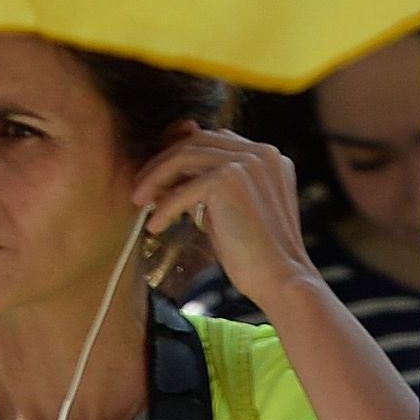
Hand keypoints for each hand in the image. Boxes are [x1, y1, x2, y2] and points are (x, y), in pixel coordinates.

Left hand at [129, 127, 311, 309]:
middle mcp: (262, 152)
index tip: (157, 173)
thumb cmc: (256, 253)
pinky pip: (182, 188)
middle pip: (196, 141)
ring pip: (184, 156)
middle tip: (141, 188)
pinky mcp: (229, 179)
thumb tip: (171, 175)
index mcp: (268, 157)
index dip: (181, 152)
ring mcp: (248, 162)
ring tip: (139, 202)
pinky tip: (155, 226)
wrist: (280, 279)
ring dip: (155, 178)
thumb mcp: (233, 208)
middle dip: (162, 162)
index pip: (215, 140)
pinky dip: (164, 207)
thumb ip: (210, 186)